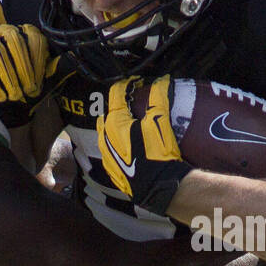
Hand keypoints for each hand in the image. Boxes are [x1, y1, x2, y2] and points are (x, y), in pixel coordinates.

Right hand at [0, 24, 63, 127]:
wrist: (9, 101)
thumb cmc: (30, 87)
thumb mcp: (47, 78)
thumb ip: (59, 68)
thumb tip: (72, 57)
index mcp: (27, 33)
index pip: (33, 39)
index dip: (36, 63)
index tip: (37, 85)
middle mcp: (7, 31)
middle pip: (14, 42)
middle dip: (21, 70)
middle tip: (26, 92)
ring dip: (7, 77)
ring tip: (14, 96)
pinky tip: (0, 95)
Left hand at [98, 75, 192, 215]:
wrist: (156, 186)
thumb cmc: (157, 154)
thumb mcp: (160, 122)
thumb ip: (159, 97)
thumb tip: (162, 79)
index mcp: (113, 123)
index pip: (116, 94)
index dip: (128, 84)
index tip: (138, 82)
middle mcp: (104, 137)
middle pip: (108, 112)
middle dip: (119, 103)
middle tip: (134, 99)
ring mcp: (105, 153)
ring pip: (106, 130)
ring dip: (116, 121)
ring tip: (131, 119)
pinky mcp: (110, 166)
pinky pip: (109, 147)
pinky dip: (116, 139)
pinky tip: (129, 140)